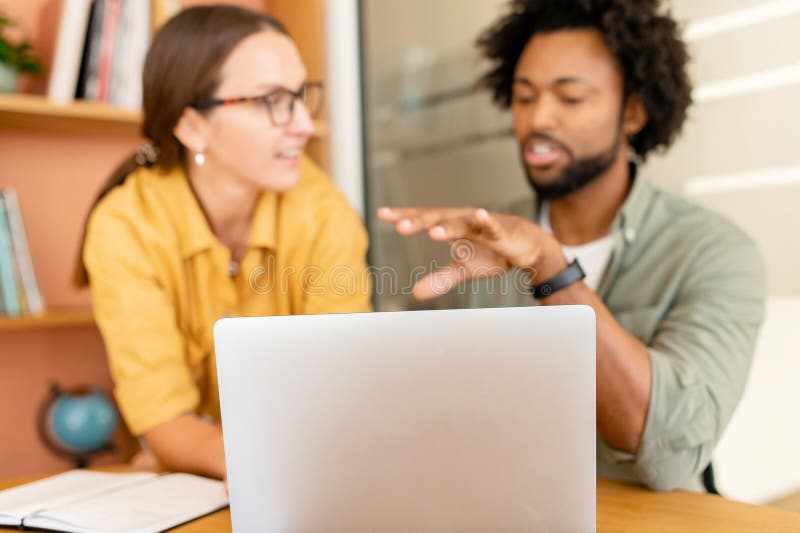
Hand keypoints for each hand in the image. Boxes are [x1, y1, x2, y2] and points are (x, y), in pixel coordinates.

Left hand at [377, 206, 564, 298]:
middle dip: (419, 222)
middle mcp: (462, 220)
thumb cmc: (492, 253)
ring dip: (448, 227)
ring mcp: (482, 224)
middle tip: (399, 226)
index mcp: (450, 226)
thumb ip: (440, 279)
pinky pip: (493, 226)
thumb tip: (414, 293)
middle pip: (437, 218)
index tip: (381, 213)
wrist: (526, 247)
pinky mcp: (502, 231)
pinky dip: (487, 221)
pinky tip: (480, 214)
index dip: (403, 216)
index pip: (423, 219)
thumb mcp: (464, 269)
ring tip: (432, 232)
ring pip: (462, 224)